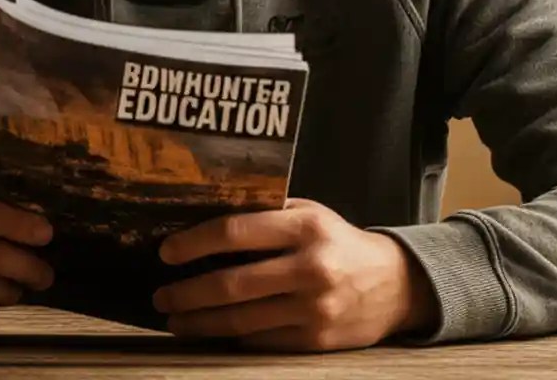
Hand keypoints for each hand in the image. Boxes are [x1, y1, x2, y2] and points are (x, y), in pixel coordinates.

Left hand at [152, 198, 436, 351]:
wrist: (396, 285)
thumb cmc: (338, 242)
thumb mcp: (309, 214)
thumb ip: (265, 214)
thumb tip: (202, 219)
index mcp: (305, 227)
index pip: (236, 232)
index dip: (194, 243)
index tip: (166, 252)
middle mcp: (310, 267)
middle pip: (232, 284)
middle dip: (187, 293)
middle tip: (161, 296)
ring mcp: (314, 308)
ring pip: (241, 320)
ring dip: (200, 322)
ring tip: (175, 320)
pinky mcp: (316, 339)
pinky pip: (261, 341)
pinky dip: (231, 338)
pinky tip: (211, 333)